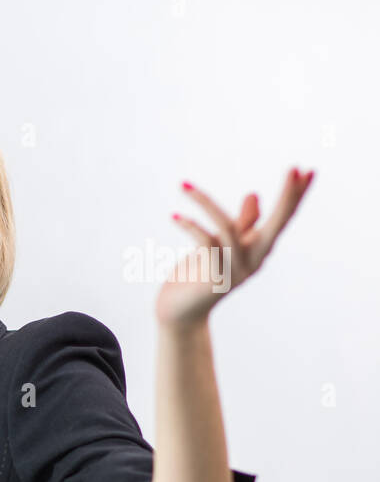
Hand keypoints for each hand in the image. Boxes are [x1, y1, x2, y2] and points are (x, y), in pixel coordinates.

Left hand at [159, 167, 314, 325]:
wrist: (178, 313)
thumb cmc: (198, 277)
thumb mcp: (220, 245)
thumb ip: (240, 225)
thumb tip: (254, 194)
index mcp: (258, 251)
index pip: (282, 220)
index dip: (295, 197)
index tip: (308, 170)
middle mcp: (253, 261)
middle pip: (277, 225)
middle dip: (287, 197)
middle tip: (295, 167)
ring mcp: (236, 271)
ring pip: (227, 228)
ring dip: (204, 202)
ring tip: (183, 186)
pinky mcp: (214, 279)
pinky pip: (205, 243)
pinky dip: (190, 226)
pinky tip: (174, 216)